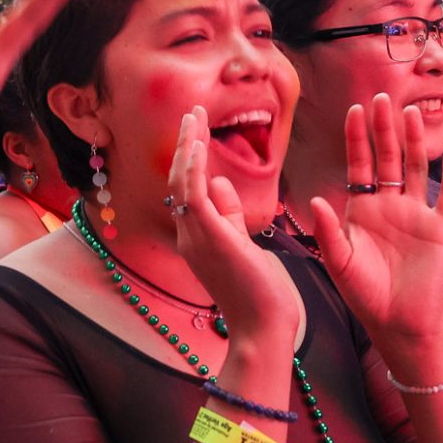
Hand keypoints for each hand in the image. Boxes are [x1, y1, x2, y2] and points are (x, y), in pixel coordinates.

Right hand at [166, 107, 299, 343]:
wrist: (263, 329)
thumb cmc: (260, 295)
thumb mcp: (245, 246)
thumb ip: (231, 216)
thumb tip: (221, 184)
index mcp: (197, 239)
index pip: (187, 191)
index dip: (190, 159)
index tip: (198, 132)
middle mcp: (189, 236)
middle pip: (179, 180)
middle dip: (186, 144)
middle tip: (192, 113)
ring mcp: (194, 238)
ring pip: (182, 181)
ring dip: (188, 145)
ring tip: (194, 115)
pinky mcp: (208, 237)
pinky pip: (193, 194)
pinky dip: (193, 166)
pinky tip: (198, 142)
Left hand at [308, 94, 442, 363]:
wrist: (400, 323)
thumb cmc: (365, 295)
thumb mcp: (341, 264)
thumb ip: (330, 233)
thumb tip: (317, 199)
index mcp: (362, 209)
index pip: (359, 164)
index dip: (357, 138)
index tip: (354, 109)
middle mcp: (389, 205)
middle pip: (388, 157)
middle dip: (384, 128)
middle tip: (382, 96)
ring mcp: (415, 214)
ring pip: (416, 168)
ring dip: (414, 141)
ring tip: (411, 113)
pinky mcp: (439, 228)